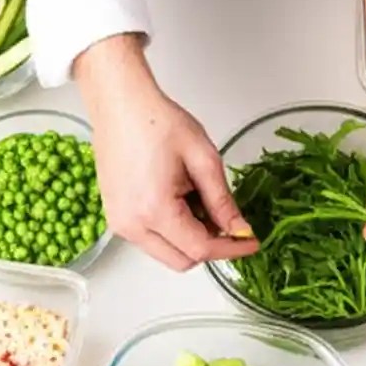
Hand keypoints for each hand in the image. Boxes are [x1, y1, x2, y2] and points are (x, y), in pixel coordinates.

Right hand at [75, 35, 257, 270]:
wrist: (120, 104)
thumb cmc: (154, 121)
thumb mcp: (202, 158)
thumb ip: (222, 200)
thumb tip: (239, 229)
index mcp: (154, 209)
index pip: (201, 249)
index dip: (231, 248)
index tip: (250, 242)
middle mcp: (131, 224)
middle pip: (182, 261)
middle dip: (210, 246)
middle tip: (228, 221)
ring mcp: (119, 224)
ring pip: (167, 254)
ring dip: (190, 239)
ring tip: (197, 199)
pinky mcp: (115, 218)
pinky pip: (151, 241)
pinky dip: (172, 231)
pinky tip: (179, 201)